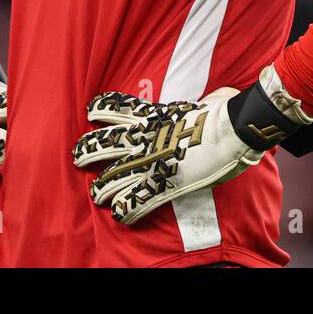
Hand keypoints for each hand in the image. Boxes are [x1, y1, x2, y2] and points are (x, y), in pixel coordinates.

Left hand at [72, 65, 312, 225]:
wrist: (233, 128)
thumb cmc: (224, 110)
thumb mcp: (208, 99)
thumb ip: (203, 102)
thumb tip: (217, 99)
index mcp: (153, 115)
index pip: (117, 107)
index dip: (102, 108)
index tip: (91, 111)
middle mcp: (145, 138)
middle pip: (105, 143)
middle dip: (88, 150)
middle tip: (78, 156)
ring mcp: (152, 161)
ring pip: (114, 176)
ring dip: (101, 187)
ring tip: (95, 195)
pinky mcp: (163, 183)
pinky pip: (138, 200)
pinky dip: (127, 209)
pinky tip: (119, 214)